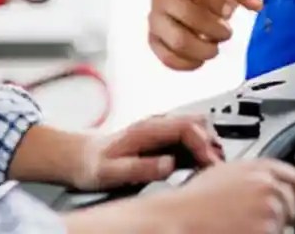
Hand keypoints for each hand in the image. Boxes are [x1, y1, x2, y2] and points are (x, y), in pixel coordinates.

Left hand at [71, 114, 224, 191]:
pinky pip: (188, 138)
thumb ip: (140, 167)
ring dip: (207, 145)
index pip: (186, 126)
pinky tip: (199, 165)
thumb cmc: (93, 164)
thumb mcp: (111, 171)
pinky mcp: (161, 139)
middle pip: (196, 123)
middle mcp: (156, 124)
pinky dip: (199, 150)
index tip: (209, 161)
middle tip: (214, 165)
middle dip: (210, 142)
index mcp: (147, 129)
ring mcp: (160, 130)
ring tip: (210, 166)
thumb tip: (168, 165)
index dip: (202, 143)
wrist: (80, 157)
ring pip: (195, 128)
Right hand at [137, 159, 294, 233]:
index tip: (287, 198)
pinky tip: (241, 232)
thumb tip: (268, 182)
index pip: (294, 177)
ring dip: (270, 229)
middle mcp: (268, 186)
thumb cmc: (192, 203)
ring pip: (285, 225)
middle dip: (279, 213)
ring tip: (242, 228)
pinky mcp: (267, 232)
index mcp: (259, 167)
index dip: (289, 190)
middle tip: (255, 222)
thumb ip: (251, 175)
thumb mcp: (223, 174)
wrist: (177, 220)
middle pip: (292, 204)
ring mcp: (270, 211)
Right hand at [150, 0, 261, 70]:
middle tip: (227, 31)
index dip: (216, 1)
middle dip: (214, 30)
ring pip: (177, 42)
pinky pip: (167, 58)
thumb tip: (257, 6)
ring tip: (214, 45)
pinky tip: (201, 57)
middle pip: (187, 18)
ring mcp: (155, 17)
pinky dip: (188, 63)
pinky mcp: (153, 38)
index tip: (231, 11)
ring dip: (203, 49)